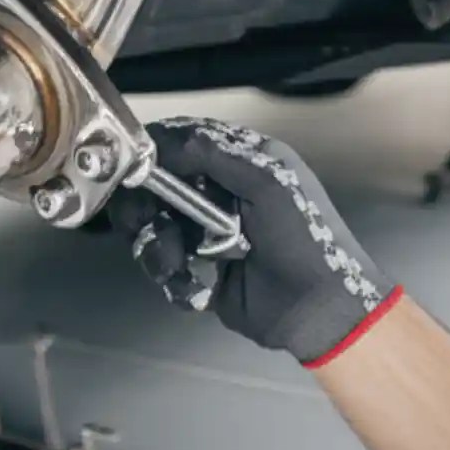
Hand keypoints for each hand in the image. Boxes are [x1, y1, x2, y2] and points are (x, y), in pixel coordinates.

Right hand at [108, 117, 401, 365]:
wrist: (316, 311)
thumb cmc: (305, 240)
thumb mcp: (266, 184)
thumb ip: (212, 154)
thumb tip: (163, 138)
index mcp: (242, 161)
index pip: (185, 140)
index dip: (155, 150)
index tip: (133, 166)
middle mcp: (220, 190)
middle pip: (157, 181)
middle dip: (145, 203)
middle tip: (143, 221)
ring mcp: (207, 228)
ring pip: (154, 222)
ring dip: (158, 243)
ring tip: (175, 261)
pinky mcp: (198, 265)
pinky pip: (163, 259)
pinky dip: (169, 272)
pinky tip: (188, 282)